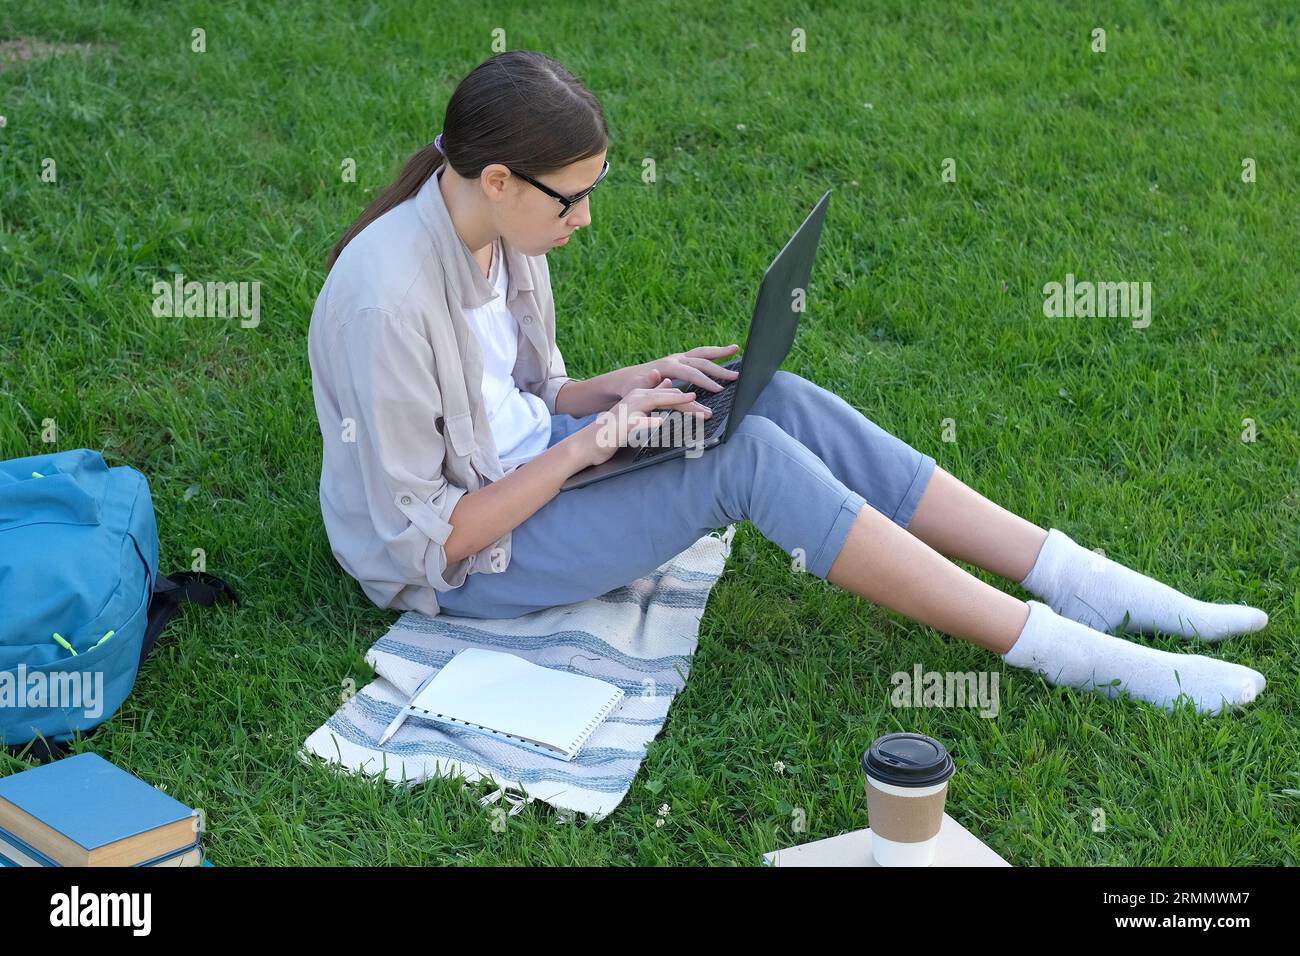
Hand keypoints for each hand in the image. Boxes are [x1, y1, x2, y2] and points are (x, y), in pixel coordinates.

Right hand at [576, 379, 711, 467]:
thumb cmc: (613, 431)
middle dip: (690, 405)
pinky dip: (650, 422)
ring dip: (677, 406)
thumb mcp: (635, 413)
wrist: (587, 444)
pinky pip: (639, 423)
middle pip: (667, 398)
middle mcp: (635, 399)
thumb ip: (651, 398)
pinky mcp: (622, 424)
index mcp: (640, 396)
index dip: (688, 400)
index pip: (668, 396)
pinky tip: (661, 422)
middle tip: (709, 413)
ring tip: (695, 410)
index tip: (706, 407)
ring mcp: (629, 411)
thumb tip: (668, 384)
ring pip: (656, 404)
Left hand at [607, 344, 741, 400]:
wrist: (625, 379)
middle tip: (735, 377)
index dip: (706, 382)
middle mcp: (674, 359)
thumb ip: (647, 384)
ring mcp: (677, 358)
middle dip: (719, 370)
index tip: (719, 390)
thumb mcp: (636, 390)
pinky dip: (713, 354)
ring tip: (736, 348)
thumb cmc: (631, 388)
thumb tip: (656, 375)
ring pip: (702, 353)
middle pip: (701, 362)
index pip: (691, 374)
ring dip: (720, 352)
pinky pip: (699, 355)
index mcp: (666, 366)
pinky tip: (725, 353)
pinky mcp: (680, 360)